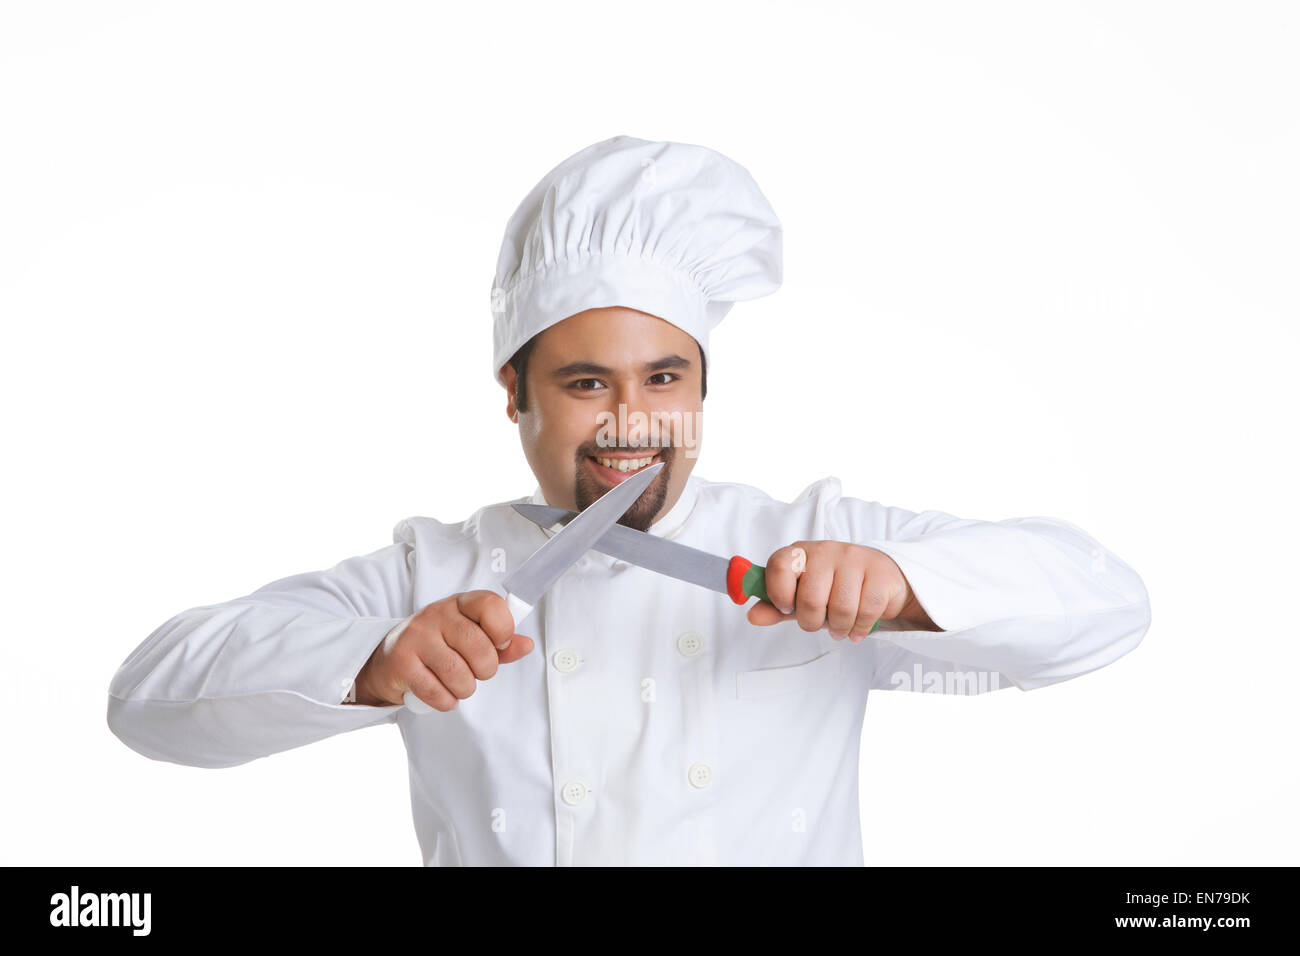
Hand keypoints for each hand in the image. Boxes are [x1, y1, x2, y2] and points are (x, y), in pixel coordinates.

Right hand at [351, 590, 534, 708]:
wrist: (390, 661)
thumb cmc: (438, 647)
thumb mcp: (470, 637)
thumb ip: (501, 643)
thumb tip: (527, 646)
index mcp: (459, 603)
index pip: (491, 605)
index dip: (503, 631)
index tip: (498, 644)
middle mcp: (436, 614)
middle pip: (479, 648)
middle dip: (485, 670)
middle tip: (475, 672)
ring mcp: (416, 637)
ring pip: (459, 674)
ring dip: (464, 689)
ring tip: (457, 684)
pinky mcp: (402, 663)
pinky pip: (437, 692)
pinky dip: (445, 701)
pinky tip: (442, 694)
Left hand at [746, 541, 929, 640]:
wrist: (882, 579)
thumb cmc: (835, 589)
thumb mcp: (802, 598)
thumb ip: (776, 607)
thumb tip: (752, 616)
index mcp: (801, 553)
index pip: (779, 565)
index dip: (779, 593)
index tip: (786, 607)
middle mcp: (826, 550)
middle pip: (810, 597)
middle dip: (812, 621)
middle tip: (818, 623)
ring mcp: (854, 559)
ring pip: (840, 608)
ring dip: (839, 627)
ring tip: (840, 627)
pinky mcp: (879, 573)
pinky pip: (866, 611)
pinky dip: (860, 628)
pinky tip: (858, 628)